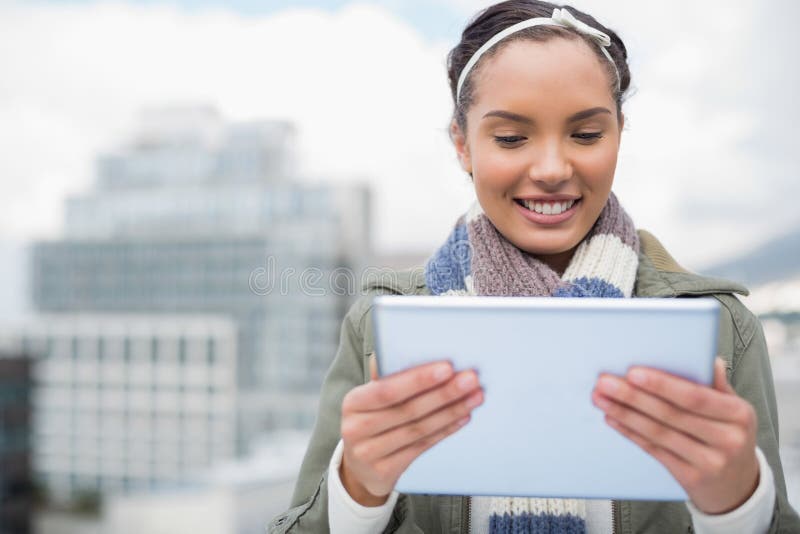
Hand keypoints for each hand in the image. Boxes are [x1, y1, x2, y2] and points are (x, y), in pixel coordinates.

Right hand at [339, 356, 483, 505]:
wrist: (359, 465)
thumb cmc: (372, 418)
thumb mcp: (371, 397)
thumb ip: (389, 377)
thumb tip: (417, 348)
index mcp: (353, 402)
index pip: (387, 389)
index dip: (418, 380)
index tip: (447, 367)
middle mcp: (356, 428)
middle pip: (407, 410)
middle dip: (443, 393)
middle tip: (471, 379)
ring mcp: (368, 453)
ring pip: (418, 429)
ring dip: (451, 411)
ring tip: (475, 396)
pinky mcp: (384, 472)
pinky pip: (421, 446)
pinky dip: (445, 430)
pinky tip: (463, 416)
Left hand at [592, 357, 759, 513]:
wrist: (740, 485)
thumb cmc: (728, 435)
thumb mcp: (733, 411)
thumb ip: (717, 386)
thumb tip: (709, 361)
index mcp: (739, 414)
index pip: (695, 397)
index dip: (662, 385)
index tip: (633, 372)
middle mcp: (729, 440)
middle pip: (671, 414)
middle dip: (633, 396)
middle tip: (605, 382)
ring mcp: (710, 462)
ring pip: (658, 433)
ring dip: (624, 413)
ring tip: (601, 398)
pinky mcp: (691, 478)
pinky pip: (654, 450)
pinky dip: (630, 432)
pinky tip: (613, 419)